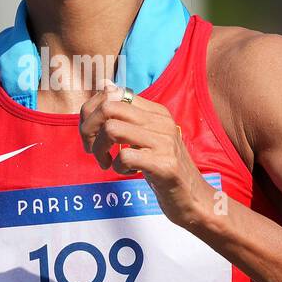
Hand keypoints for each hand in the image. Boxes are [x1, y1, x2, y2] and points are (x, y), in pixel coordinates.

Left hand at [78, 80, 215, 229]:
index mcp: (155, 111)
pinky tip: (127, 172)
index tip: (91, 134)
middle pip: (108, 108)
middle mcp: (161, 121)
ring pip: (112, 129)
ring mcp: (165, 142)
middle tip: (91, 149)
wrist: (193, 197)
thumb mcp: (145, 136)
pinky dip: (117, 167)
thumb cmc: (162, 167)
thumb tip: (106, 84)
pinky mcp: (165, 164)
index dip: (90, 113)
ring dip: (100, 150)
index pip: (112, 95)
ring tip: (107, 163)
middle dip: (88, 130)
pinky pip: (125, 156)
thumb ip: (126, 114)